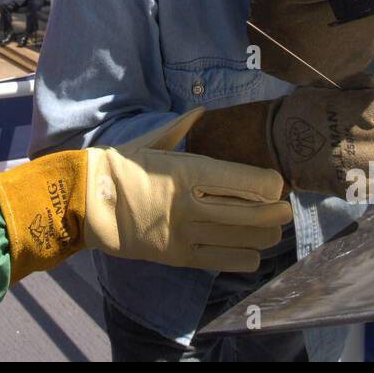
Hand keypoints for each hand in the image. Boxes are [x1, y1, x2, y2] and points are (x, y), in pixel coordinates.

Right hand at [0, 109, 292, 280]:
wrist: (87, 202)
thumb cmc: (120, 166)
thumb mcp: (150, 141)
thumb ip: (180, 128)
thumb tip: (199, 111)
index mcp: (189, 171)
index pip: (248, 182)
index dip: (271, 185)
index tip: (277, 183)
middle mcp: (193, 204)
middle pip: (254, 213)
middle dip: (277, 213)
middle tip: (286, 209)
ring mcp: (186, 233)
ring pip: (243, 239)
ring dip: (265, 236)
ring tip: (272, 230)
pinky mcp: (178, 256)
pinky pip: (221, 261)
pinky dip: (243, 258)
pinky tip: (252, 253)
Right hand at [266, 75, 373, 196]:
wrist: (278, 143)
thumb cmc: (304, 110)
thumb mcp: (331, 86)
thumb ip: (361, 83)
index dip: (373, 112)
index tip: (355, 116)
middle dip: (373, 134)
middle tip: (348, 136)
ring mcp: (372, 163)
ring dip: (370, 157)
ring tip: (345, 152)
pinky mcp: (362, 186)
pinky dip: (363, 177)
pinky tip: (344, 168)